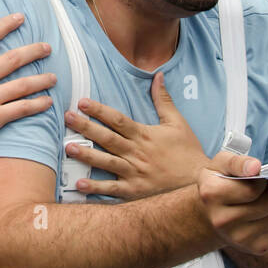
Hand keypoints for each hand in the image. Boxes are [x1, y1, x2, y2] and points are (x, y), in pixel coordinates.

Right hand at [0, 13, 55, 165]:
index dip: (5, 24)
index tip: (19, 18)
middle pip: (13, 58)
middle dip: (34, 50)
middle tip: (47, 47)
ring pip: (23, 84)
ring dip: (42, 79)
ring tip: (54, 77)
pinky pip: (21, 108)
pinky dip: (37, 104)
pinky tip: (47, 103)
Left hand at [67, 71, 207, 199]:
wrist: (200, 183)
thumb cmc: (188, 152)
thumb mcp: (178, 123)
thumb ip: (163, 100)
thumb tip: (158, 75)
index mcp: (145, 135)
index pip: (118, 120)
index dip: (99, 110)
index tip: (82, 102)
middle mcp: (137, 153)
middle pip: (108, 138)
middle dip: (86, 127)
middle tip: (67, 118)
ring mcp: (135, 174)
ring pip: (107, 162)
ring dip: (87, 155)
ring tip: (68, 148)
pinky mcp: (135, 192)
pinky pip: (112, 190)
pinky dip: (96, 188)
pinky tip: (79, 185)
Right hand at [195, 152, 267, 256]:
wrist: (211, 212)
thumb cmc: (220, 182)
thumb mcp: (221, 164)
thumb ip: (237, 162)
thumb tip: (255, 167)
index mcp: (212, 194)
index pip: (254, 189)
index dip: (263, 180)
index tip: (258, 178)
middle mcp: (222, 221)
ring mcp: (238, 238)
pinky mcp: (255, 249)